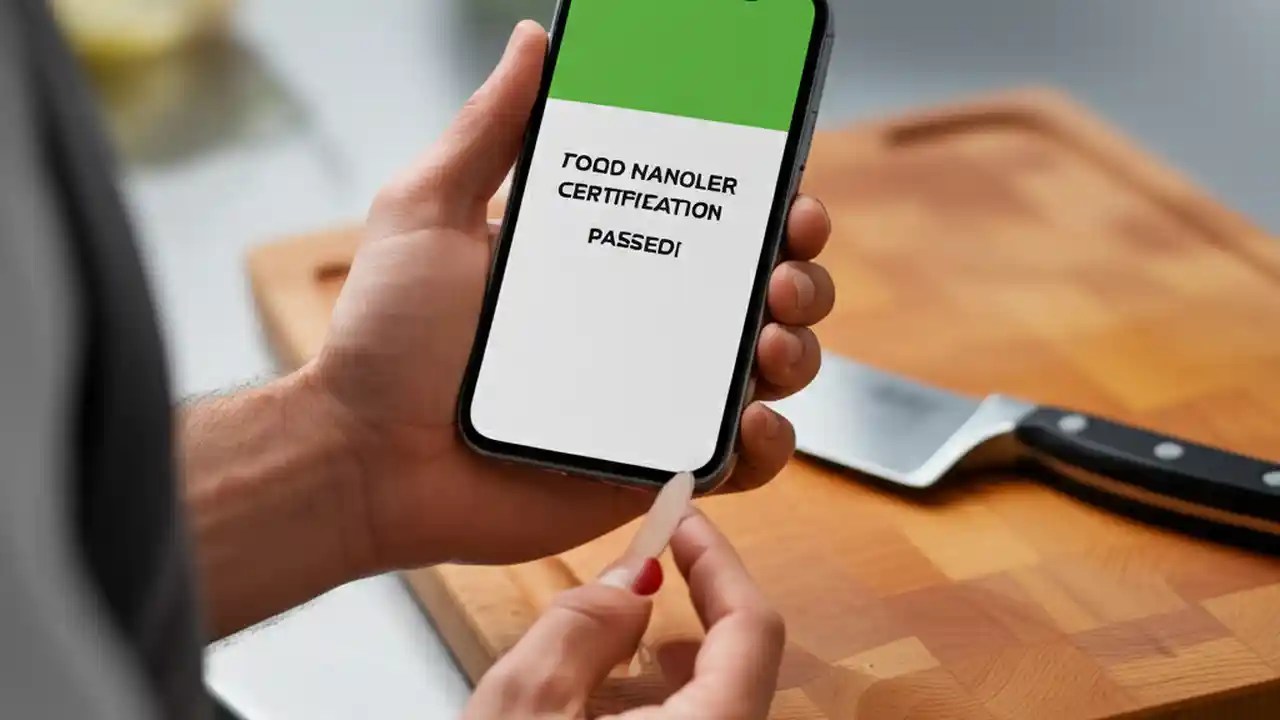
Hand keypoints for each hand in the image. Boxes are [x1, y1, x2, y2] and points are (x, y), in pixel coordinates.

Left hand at [310, 20, 834, 570]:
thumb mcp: (431, 211)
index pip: (707, 220)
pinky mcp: (650, 469)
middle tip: (784, 265)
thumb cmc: (388, 340)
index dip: (762, 200)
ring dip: (797, 347)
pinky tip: (753, 420)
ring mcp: (650, 399)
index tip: (784, 184)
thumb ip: (489, 130)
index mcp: (603, 259)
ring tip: (769, 340)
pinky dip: (770, 443)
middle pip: (758, 290)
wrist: (364, 457)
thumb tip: (534, 42)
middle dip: (799, 270)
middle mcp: (639, 324)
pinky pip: (738, 460)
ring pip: (766, 369)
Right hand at [463, 512, 783, 719]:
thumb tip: (627, 581)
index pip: (755, 626)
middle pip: (741, 659)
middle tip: (657, 550)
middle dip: (699, 596)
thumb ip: (581, 628)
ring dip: (677, 651)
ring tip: (623, 616)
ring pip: (715, 697)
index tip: (684, 519)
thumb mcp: (522, 707)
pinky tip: (609, 691)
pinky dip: (660, 696)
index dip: (719, 559)